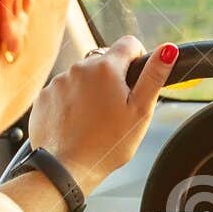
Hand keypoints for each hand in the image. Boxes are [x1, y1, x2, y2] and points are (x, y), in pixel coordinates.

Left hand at [27, 36, 177, 195]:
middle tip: (117, 108)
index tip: (136, 82)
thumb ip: (154, 76)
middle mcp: (80, 67)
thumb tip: (168, 48)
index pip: (129, 43)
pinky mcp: (44, 96)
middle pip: (104, 60)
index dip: (138, 59)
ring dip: (91, 89)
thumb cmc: (108, 143)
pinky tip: (77, 123)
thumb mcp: (140, 111)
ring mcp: (59, 81)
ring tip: (96, 119)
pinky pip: (63, 90)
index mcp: (106, 67)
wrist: (66, 168)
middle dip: (113, 77)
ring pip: (83, 76)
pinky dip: (71, 102)